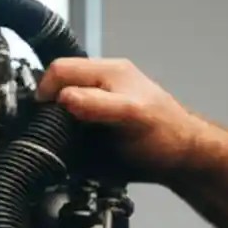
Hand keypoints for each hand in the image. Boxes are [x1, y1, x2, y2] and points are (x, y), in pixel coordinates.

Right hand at [36, 58, 198, 181]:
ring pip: (65, 98)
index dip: (46, 91)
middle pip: (60, 82)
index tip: (42, 117)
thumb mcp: (130, 116)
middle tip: (49, 128)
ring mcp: (104, 96)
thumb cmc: (166, 136)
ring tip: (60, 134)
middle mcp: (104, 79)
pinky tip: (74, 138)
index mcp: (109, 71)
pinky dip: (69, 125)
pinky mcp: (104, 114)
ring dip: (59, 116)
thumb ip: (97, 105)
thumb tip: (63, 97)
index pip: (61, 70)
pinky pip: (76, 114)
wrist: (185, 157)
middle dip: (50, 103)